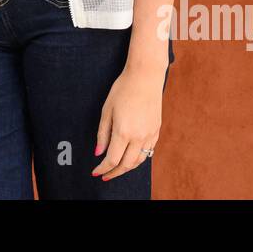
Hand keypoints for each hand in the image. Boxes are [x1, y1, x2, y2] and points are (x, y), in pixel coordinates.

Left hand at [91, 64, 165, 180]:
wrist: (145, 76)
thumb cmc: (123, 89)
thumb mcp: (107, 110)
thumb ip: (103, 134)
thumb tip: (99, 153)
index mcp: (124, 131)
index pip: (112, 159)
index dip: (103, 169)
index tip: (96, 172)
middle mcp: (139, 136)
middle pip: (127, 164)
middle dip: (114, 173)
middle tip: (105, 175)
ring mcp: (150, 134)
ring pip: (139, 161)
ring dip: (127, 168)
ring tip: (117, 169)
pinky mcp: (156, 130)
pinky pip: (148, 151)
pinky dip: (138, 158)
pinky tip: (131, 157)